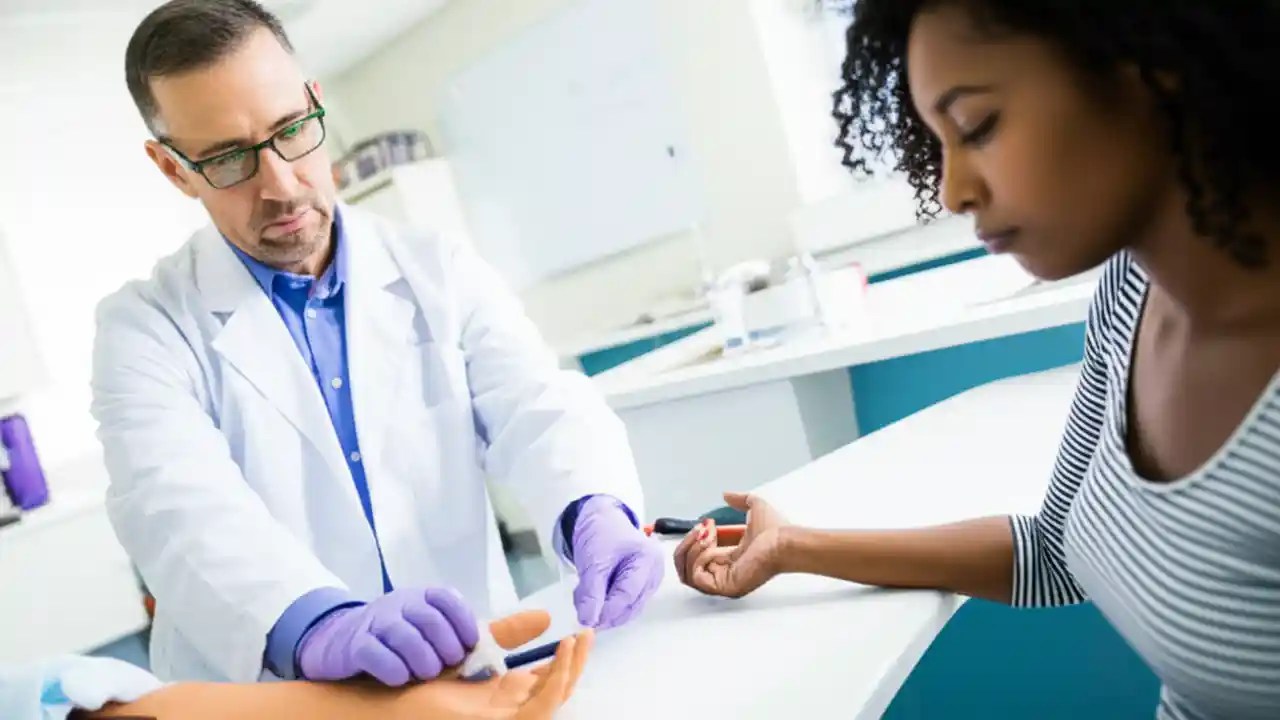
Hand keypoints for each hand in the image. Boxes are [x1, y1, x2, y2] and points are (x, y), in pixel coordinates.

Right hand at [298, 587, 479, 685]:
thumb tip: (484, 652)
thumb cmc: (393, 636)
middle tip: (449, 664)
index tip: (470, 644)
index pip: (446, 598)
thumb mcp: (421, 625)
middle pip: (429, 618)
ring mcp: (376, 622)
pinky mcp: (355, 644)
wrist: (339, 637)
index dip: (463, 620)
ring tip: (427, 674)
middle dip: (446, 644)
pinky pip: (374, 653)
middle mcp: (398, 604)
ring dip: (422, 658)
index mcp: (420, 597)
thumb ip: (448, 631)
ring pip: (404, 635)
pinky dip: (391, 667)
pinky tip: (400, 678)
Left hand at [410, 610, 593, 719]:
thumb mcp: (476, 647)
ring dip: (572, 669)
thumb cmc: (427, 675)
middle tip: (588, 632)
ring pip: (555, 700)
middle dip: (578, 663)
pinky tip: (559, 656)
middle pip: (558, 691)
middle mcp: (510, 710)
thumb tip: (544, 617)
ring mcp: (505, 719)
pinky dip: (555, 682)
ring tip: (578, 639)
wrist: (391, 692)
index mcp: (508, 697)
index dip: (569, 659)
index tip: (578, 632)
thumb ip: (508, 634)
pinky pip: (540, 709)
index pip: (550, 682)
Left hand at [570, 496, 664, 628]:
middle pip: (632, 604)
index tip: (587, 620)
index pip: (628, 594)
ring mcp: (651, 580)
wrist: (602, 521)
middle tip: (582, 611)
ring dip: (606, 610)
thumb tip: (588, 621)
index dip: (608, 611)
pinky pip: (627, 604)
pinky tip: (595, 594)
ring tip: (585, 597)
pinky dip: (609, 604)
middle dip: (606, 613)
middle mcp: (655, 571)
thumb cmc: (601, 534)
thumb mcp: (592, 561)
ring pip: (629, 608)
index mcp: (648, 558)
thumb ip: (590, 592)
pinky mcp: (643, 586)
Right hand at [674, 491, 787, 597]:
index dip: (695, 540)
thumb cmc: (777, 531)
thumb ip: (740, 500)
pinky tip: (710, 546)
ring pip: (687, 574)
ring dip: (690, 550)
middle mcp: (724, 573)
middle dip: (687, 545)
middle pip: (686, 568)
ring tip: (705, 536)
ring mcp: (723, 582)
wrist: (785, 541)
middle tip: (701, 530)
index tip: (706, 524)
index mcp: (729, 560)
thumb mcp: (755, 507)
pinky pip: (696, 577)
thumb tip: (727, 495)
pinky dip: (698, 558)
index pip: (698, 558)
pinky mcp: (724, 586)